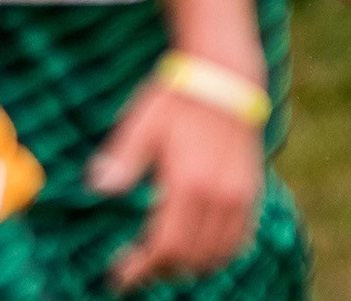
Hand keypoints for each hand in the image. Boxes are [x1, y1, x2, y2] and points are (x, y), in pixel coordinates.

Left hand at [88, 82, 262, 291]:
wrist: (227, 75)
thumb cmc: (179, 99)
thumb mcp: (143, 123)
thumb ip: (123, 159)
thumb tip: (99, 186)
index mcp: (189, 182)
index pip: (166, 245)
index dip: (142, 267)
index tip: (121, 274)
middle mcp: (220, 193)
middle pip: (191, 256)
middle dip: (162, 270)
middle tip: (137, 267)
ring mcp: (240, 193)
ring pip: (219, 253)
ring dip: (191, 264)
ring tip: (165, 258)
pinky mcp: (251, 188)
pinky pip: (240, 237)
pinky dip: (219, 252)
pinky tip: (197, 246)